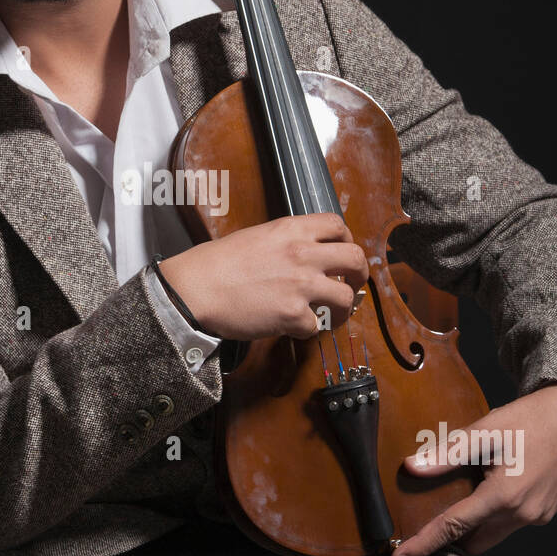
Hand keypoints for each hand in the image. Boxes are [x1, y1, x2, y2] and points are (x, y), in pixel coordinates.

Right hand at [158, 214, 368, 341]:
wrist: (196, 288)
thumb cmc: (217, 263)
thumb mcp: (257, 236)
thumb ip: (286, 242)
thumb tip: (305, 255)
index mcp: (292, 229)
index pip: (338, 226)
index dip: (347, 240)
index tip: (342, 253)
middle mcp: (303, 254)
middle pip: (355, 260)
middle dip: (360, 275)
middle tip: (353, 285)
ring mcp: (301, 285)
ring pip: (348, 298)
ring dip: (345, 309)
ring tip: (335, 315)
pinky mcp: (293, 314)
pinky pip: (317, 325)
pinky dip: (308, 329)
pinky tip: (296, 326)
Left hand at [391, 384, 556, 555]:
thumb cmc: (531, 420)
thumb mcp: (485, 431)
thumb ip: (448, 454)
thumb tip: (413, 467)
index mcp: (505, 496)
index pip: (454, 528)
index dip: (425, 543)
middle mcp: (523, 514)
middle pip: (474, 541)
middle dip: (451, 539)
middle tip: (428, 524)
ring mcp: (538, 517)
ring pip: (494, 535)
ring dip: (475, 526)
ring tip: (461, 500)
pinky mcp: (546, 513)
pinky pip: (512, 525)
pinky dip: (495, 516)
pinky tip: (490, 491)